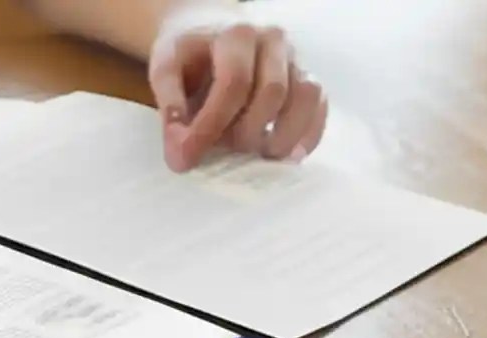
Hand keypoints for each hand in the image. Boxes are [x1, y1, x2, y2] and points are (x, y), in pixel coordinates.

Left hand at [147, 7, 327, 171]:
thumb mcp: (167, 69)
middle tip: (224, 151)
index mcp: (235, 35)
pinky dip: (306, 136)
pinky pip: (320, 108)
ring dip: (282, 137)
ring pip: (305, 99)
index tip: (187, 158)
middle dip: (246, 133)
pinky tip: (284, 156)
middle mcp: (273, 41)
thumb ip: (170, 106)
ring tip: (256, 156)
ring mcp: (296, 59)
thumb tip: (181, 150)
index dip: (210, 126)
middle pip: (272, 93)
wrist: (212, 30)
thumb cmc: (190, 54)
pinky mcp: (308, 78)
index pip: (233, 84)